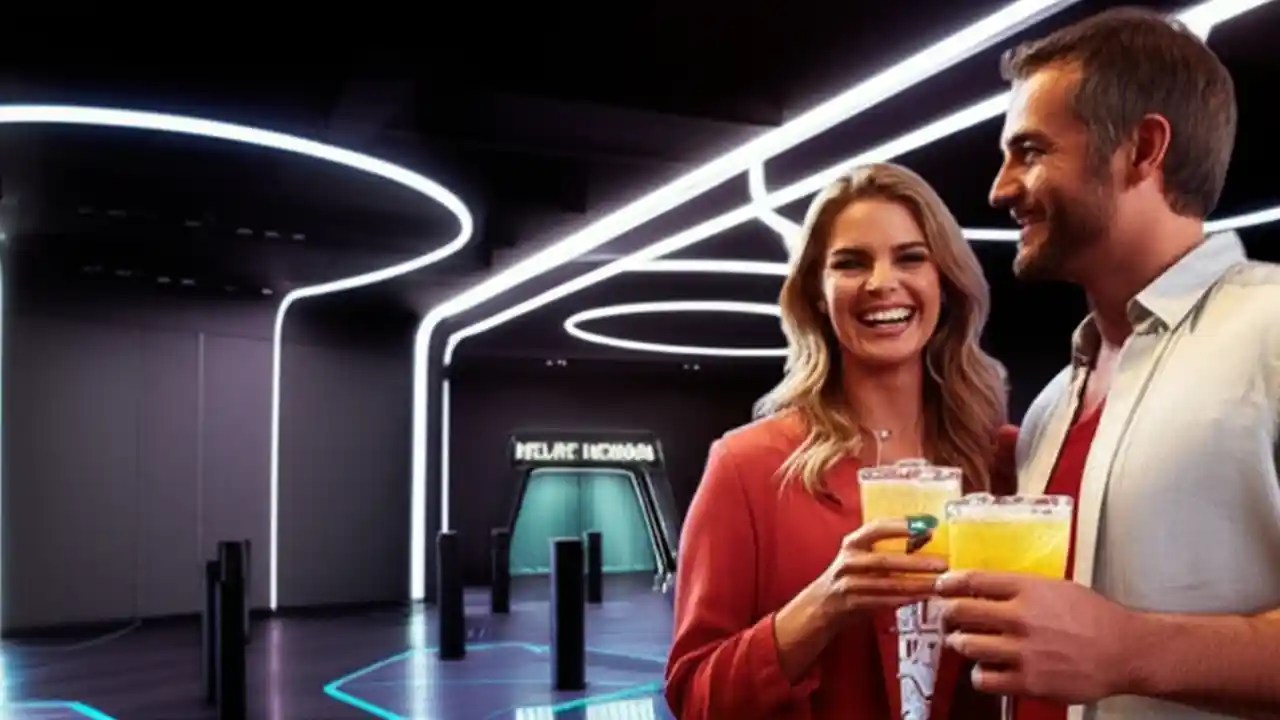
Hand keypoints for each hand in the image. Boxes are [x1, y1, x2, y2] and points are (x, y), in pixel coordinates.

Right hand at [812, 518, 947, 623]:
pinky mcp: (852, 604)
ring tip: (939, 584)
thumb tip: (926, 536)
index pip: (876, 528)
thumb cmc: (850, 576)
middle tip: (943, 563)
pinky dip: (906, 600)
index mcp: (852, 543)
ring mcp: (848, 584)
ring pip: (887, 584)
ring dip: (916, 584)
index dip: (901, 526)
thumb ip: (886, 548)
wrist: (821, 605)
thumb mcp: (861, 556)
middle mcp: (848, 561)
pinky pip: (884, 602)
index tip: (928, 524)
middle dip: (916, 562)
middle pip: (884, 560)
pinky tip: (924, 598)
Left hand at [936, 571, 1140, 703]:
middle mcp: (1021, 617)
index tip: (941, 587)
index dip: (950, 584)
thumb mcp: (1057, 588)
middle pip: (962, 611)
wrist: (1124, 650)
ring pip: (967, 645)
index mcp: (1028, 589)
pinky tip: (985, 670)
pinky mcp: (1029, 681)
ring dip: (959, 643)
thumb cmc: (1093, 617)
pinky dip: (979, 674)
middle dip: (947, 614)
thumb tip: (985, 589)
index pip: (974, 580)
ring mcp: (1023, 651)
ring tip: (963, 642)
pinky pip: (984, 678)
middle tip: (947, 617)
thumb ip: (1021, 589)